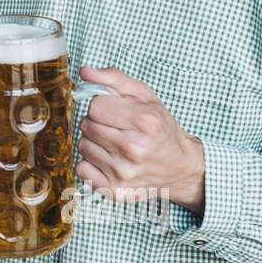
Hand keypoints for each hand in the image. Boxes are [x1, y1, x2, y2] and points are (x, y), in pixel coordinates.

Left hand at [73, 66, 206, 213]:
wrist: (180, 168)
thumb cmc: (161, 128)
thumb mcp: (145, 97)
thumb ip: (114, 79)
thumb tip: (84, 71)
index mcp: (145, 122)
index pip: (95, 106)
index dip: (102, 105)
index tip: (115, 111)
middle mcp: (134, 149)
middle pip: (86, 125)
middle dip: (98, 123)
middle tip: (117, 128)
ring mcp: (124, 172)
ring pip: (82, 146)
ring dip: (94, 143)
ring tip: (116, 144)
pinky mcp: (115, 191)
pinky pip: (81, 169)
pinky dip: (91, 163)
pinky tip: (110, 161)